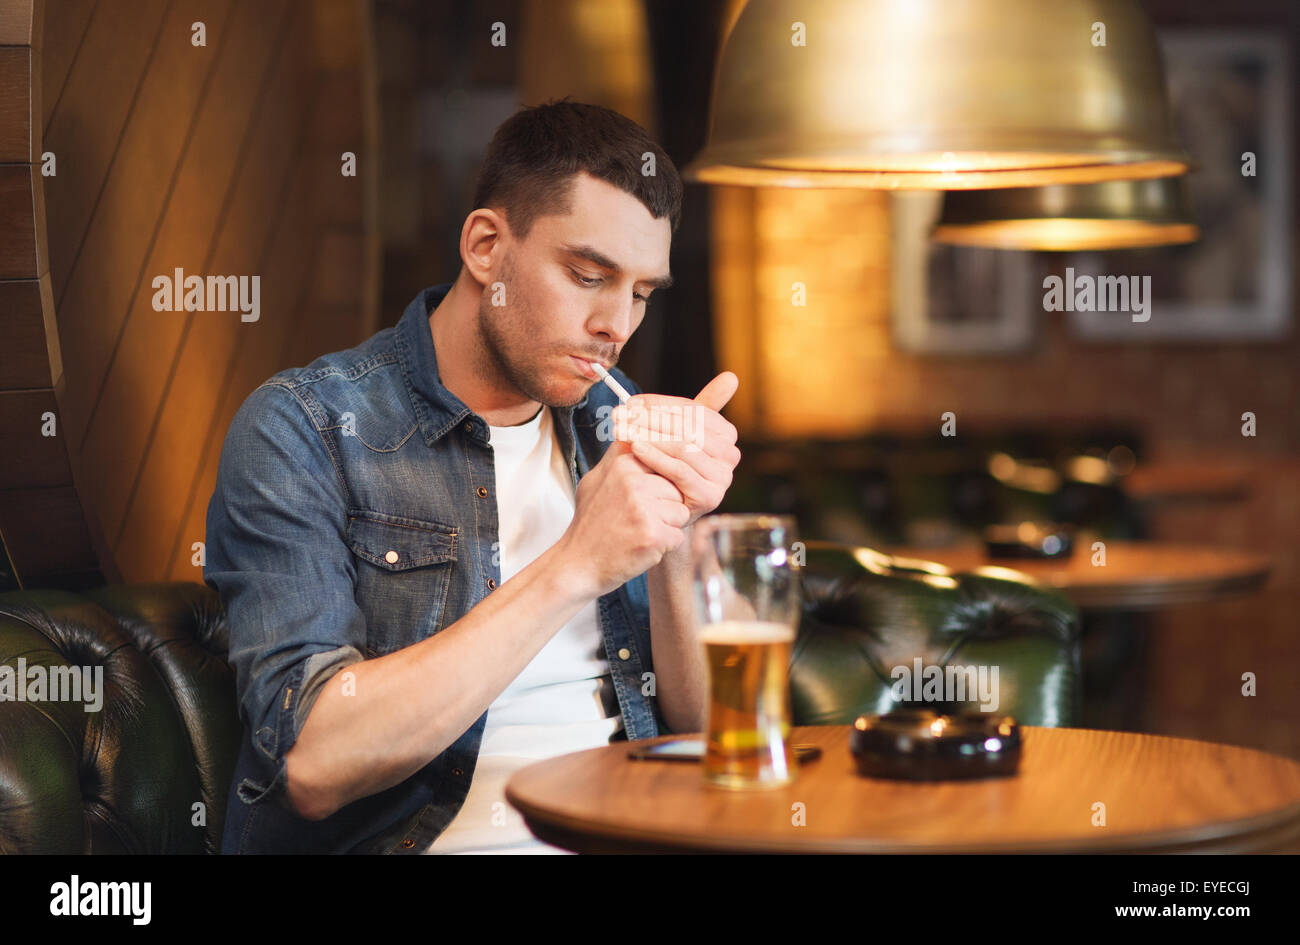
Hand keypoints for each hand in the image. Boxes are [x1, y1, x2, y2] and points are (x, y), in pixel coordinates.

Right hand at [557, 439, 691, 598]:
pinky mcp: (652, 534)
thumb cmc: (591, 522)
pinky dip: (664, 546)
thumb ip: (621, 456)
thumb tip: (638, 434)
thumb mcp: (598, 479)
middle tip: (636, 519)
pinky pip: (679, 536)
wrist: (577, 564)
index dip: (659, 486)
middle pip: (677, 488)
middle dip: (665, 506)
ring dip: (666, 526)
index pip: (666, 463)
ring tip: (638, 531)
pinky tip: (640, 546)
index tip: (643, 498)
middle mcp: (633, 480)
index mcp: (623, 462)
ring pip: (681, 512)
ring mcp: (643, 507)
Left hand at [610, 372, 740, 527]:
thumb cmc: (662, 467)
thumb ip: (697, 407)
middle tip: (621, 414)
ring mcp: (722, 478)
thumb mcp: (676, 434)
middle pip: (688, 428)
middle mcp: (729, 456)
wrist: (654, 511)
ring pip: (684, 447)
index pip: (692, 410)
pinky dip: (656, 457)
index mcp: (725, 434)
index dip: (659, 405)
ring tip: (624, 430)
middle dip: (651, 419)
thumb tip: (732, 377)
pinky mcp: (710, 497)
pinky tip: (636, 448)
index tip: (630, 403)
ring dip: (650, 435)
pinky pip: (681, 471)